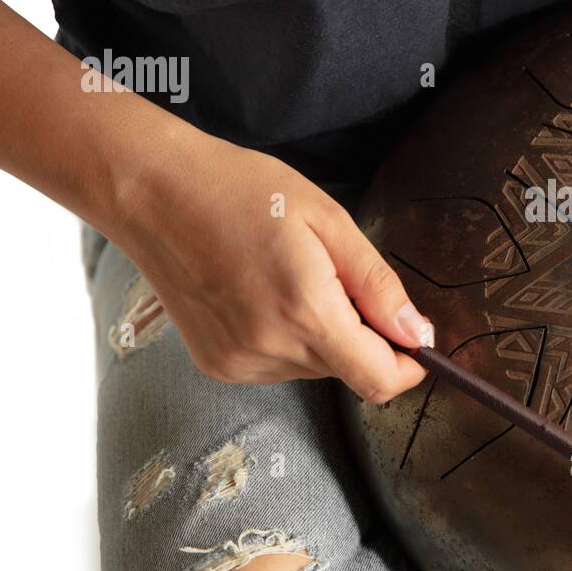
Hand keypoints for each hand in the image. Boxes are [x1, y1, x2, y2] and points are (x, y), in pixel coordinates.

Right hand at [112, 129, 430, 401]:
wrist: (154, 194)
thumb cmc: (242, 191)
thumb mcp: (328, 221)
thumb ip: (378, 285)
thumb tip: (418, 332)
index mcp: (305, 311)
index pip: (378, 379)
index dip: (408, 365)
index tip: (416, 338)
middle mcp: (271, 349)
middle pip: (350, 371)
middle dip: (362, 334)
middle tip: (335, 274)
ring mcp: (240, 363)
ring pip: (316, 367)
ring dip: (324, 334)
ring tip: (291, 276)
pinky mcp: (219, 364)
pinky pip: (281, 364)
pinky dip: (289, 337)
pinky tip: (264, 293)